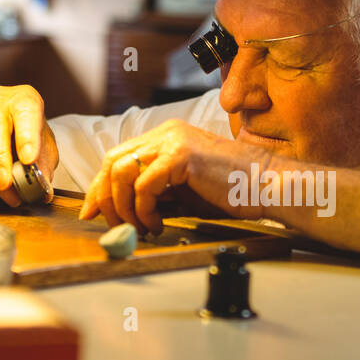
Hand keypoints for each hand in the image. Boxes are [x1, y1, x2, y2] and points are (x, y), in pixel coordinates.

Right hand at [0, 85, 58, 205]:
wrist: (5, 124)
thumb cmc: (28, 133)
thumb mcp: (45, 145)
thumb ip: (44, 163)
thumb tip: (42, 188)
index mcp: (24, 99)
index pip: (25, 112)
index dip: (27, 136)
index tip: (29, 159)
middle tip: (6, 183)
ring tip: (8, 195)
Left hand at [79, 120, 265, 233]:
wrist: (266, 185)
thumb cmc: (233, 190)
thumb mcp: (185, 190)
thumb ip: (157, 193)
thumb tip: (124, 211)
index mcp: (166, 137)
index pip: (118, 157)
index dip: (101, 186)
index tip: (93, 211)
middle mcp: (166, 133)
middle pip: (112, 161)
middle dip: (103, 196)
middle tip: (108, 224)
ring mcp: (173, 141)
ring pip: (121, 172)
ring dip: (123, 206)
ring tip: (139, 226)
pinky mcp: (181, 156)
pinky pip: (143, 185)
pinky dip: (143, 210)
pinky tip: (157, 223)